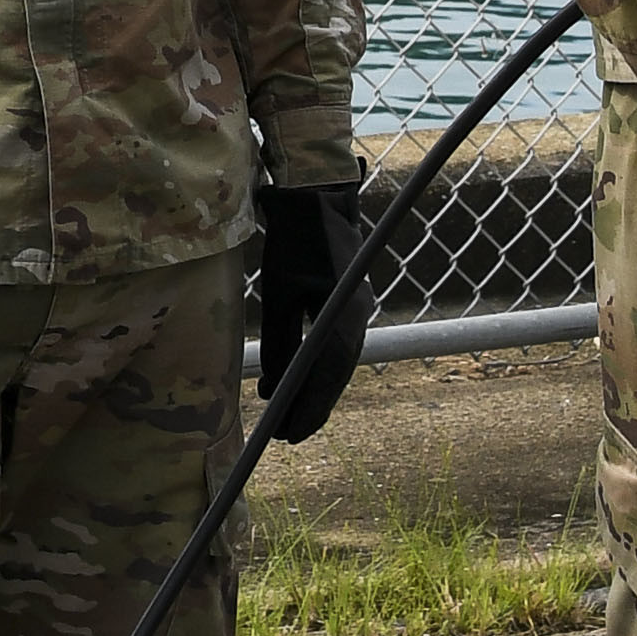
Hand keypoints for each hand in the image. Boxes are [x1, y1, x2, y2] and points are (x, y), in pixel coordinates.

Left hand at [254, 179, 373, 446]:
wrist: (318, 201)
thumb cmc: (293, 244)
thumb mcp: (279, 295)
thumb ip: (282, 342)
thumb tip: (277, 386)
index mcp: (342, 318)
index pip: (327, 378)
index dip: (308, 409)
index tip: (288, 434)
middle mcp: (358, 319)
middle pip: (337, 376)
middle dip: (312, 407)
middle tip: (287, 434)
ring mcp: (359, 311)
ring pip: (339, 364)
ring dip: (316, 390)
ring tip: (289, 414)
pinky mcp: (352, 304)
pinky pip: (339, 347)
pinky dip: (320, 369)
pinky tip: (299, 380)